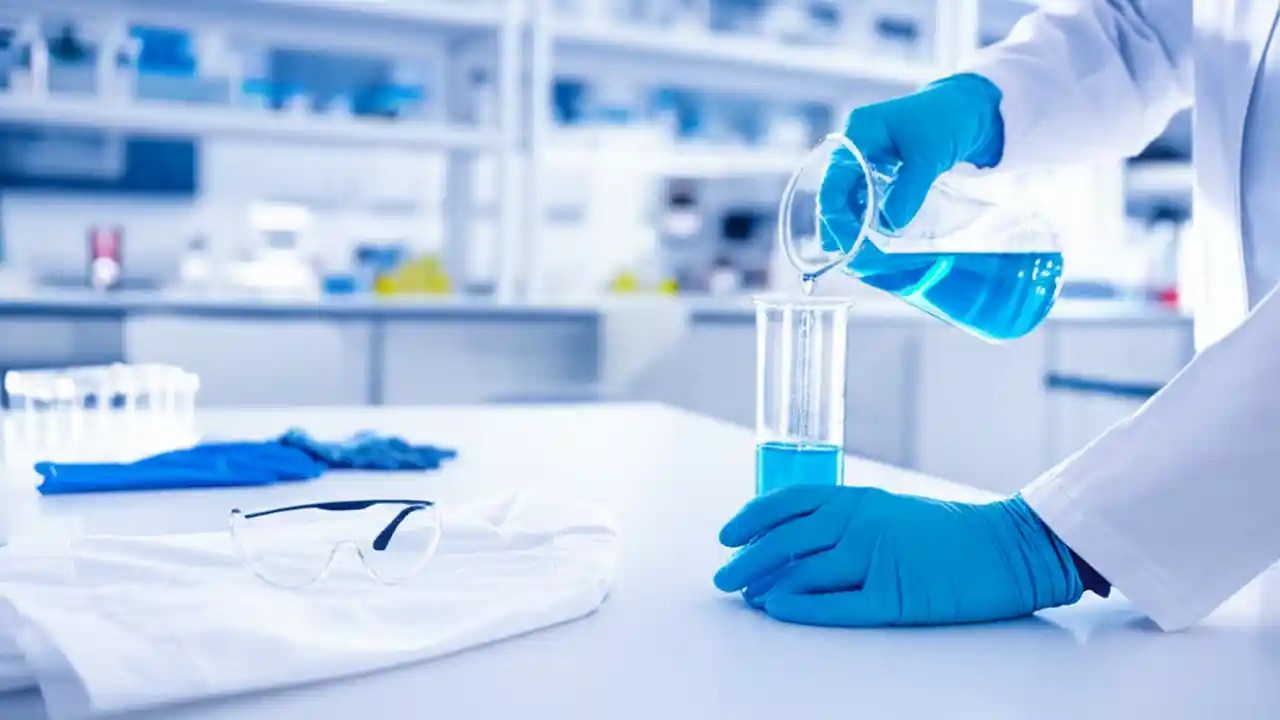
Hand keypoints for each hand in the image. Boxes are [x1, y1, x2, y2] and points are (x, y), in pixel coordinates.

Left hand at [713, 486, 1082, 626]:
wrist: (1008, 547)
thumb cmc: (950, 533)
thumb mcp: (892, 511)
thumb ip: (848, 521)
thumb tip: (795, 543)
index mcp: (860, 498)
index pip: (790, 501)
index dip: (751, 518)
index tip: (726, 535)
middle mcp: (861, 522)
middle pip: (787, 540)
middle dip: (747, 559)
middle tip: (724, 578)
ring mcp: (877, 559)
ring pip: (804, 572)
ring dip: (767, 584)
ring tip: (746, 598)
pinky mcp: (896, 596)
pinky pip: (838, 604)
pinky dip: (802, 607)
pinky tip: (779, 609)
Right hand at [819, 73, 1003, 249]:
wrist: (975, 107)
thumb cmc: (950, 119)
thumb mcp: (929, 156)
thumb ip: (908, 191)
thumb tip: (888, 226)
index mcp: (859, 132)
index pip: (834, 181)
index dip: (835, 215)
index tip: (845, 244)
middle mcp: (857, 144)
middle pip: (837, 190)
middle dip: (841, 223)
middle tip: (850, 255)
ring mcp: (870, 156)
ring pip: (851, 196)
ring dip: (855, 222)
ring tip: (860, 251)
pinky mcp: (885, 168)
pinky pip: (869, 196)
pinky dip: (870, 216)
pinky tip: (875, 236)